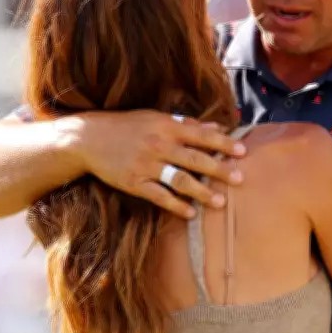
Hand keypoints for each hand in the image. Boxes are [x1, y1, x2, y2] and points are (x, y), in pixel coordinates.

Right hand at [70, 110, 246, 217]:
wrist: (89, 139)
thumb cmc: (128, 126)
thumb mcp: (157, 118)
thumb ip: (188, 124)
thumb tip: (217, 126)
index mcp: (167, 127)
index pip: (201, 135)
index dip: (223, 144)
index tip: (243, 151)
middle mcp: (159, 145)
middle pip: (194, 159)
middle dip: (219, 169)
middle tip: (239, 179)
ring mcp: (146, 165)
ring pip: (179, 180)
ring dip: (201, 192)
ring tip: (219, 202)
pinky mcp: (134, 183)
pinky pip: (158, 196)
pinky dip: (175, 205)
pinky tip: (190, 214)